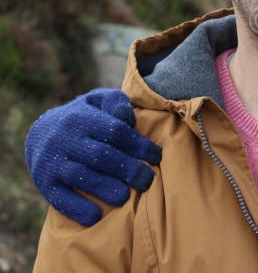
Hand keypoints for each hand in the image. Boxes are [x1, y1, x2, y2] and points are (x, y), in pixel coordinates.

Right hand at [25, 88, 161, 225]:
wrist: (39, 133)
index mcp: (82, 118)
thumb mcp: (98, 101)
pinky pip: (59, 198)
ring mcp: (53, 163)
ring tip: (124, 197)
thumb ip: (116, 103)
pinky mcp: (44, 183)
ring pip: (81, 176)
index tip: (156, 157)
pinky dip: (77, 208)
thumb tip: (129, 117)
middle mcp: (66, 140)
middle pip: (100, 155)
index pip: (115, 131)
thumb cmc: (84, 117)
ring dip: (104, 188)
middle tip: (147, 180)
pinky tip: (95, 217)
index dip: (138, 145)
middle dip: (127, 169)